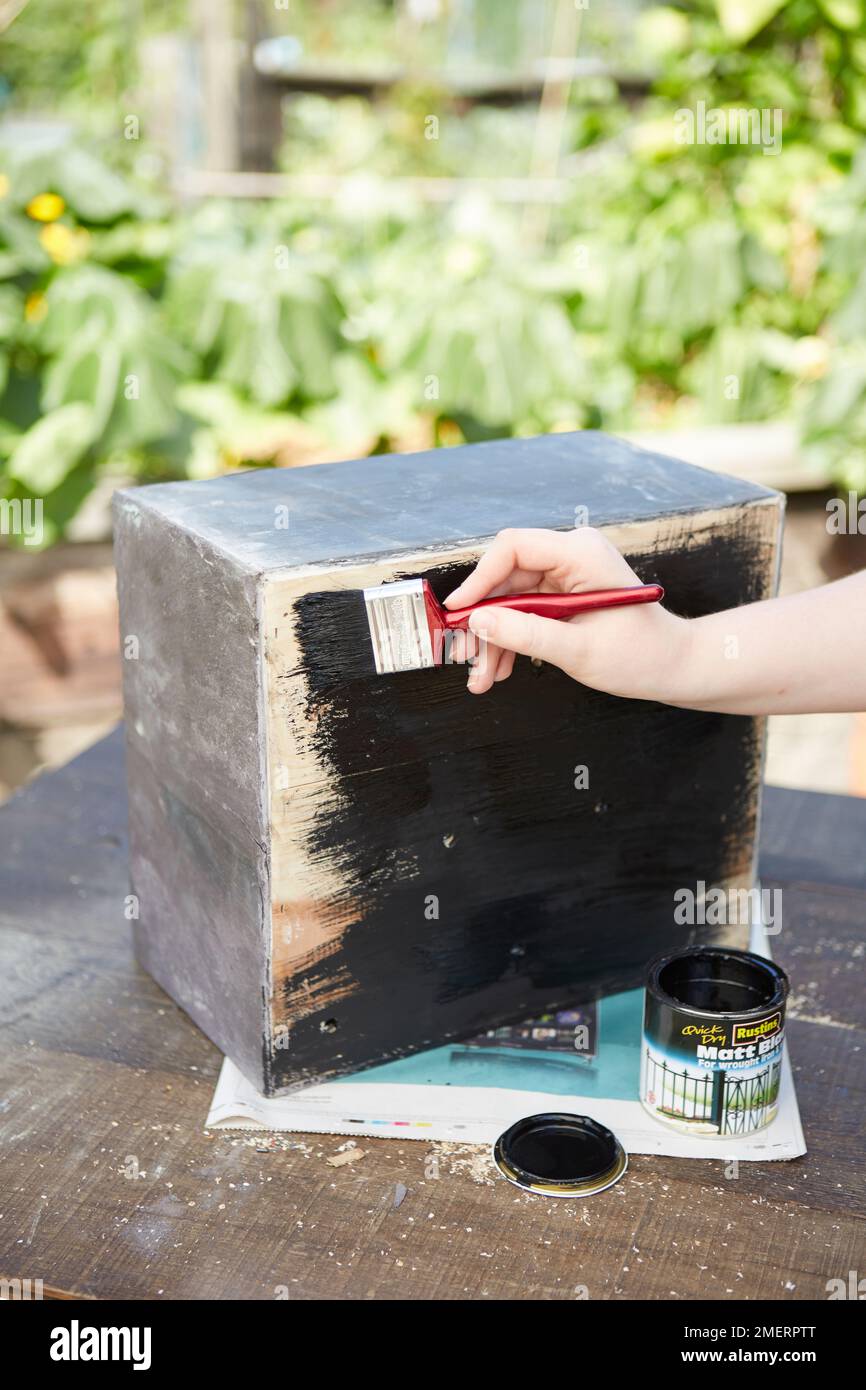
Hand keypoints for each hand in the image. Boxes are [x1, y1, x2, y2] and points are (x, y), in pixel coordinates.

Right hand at [443, 527, 689, 699]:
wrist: (673, 666)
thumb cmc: (640, 655)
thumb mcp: (579, 650)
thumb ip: (526, 633)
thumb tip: (478, 620)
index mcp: (581, 554)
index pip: (514, 548)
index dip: (480, 579)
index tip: (459, 612)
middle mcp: (572, 555)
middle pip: (506, 577)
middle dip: (484, 620)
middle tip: (466, 656)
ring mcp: (567, 574)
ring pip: (510, 598)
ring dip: (494, 637)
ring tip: (483, 676)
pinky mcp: (564, 593)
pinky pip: (524, 610)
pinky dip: (510, 638)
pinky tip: (500, 668)